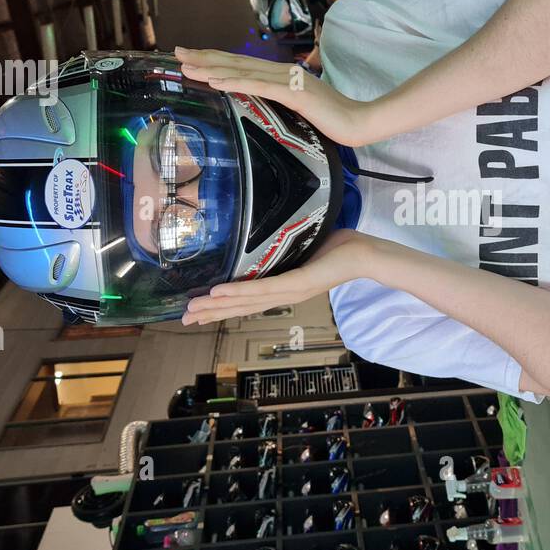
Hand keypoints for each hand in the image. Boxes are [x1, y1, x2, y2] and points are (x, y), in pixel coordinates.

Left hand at [175, 47, 372, 145]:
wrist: (358, 121)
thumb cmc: (334, 118)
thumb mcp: (303, 107)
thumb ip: (285, 100)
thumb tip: (268, 103)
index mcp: (282, 75)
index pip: (243, 64)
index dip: (216, 59)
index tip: (192, 57)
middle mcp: (281, 71)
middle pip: (236, 61)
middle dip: (204, 56)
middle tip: (176, 52)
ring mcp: (286, 80)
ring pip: (240, 70)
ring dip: (210, 67)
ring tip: (186, 65)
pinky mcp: (291, 92)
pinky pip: (256, 85)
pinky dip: (233, 81)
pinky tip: (214, 81)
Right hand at [181, 229, 371, 325]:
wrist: (365, 255)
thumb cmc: (336, 248)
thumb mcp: (299, 247)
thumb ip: (279, 248)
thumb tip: (260, 231)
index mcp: (283, 289)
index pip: (246, 301)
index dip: (220, 308)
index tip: (196, 311)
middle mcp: (284, 295)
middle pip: (241, 308)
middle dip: (211, 313)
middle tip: (184, 318)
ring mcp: (291, 291)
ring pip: (247, 301)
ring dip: (218, 305)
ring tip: (194, 308)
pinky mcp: (300, 283)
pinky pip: (265, 288)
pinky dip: (240, 292)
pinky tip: (219, 294)